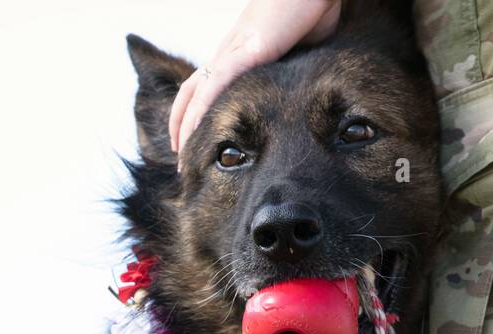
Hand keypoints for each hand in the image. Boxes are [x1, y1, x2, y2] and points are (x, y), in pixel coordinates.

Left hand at [168, 0, 341, 164]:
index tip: (195, 143)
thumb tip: (300, 99)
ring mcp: (235, 50)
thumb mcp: (298, 52)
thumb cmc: (310, 11)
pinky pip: (216, 82)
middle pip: (192, 92)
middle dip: (182, 126)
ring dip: (186, 125)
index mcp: (239, 54)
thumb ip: (289, 74)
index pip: (207, 88)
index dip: (196, 115)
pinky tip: (195, 130)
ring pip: (197, 91)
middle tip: (182, 160)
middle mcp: (230, 52)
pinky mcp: (248, 50)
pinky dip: (203, 108)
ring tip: (183, 155)